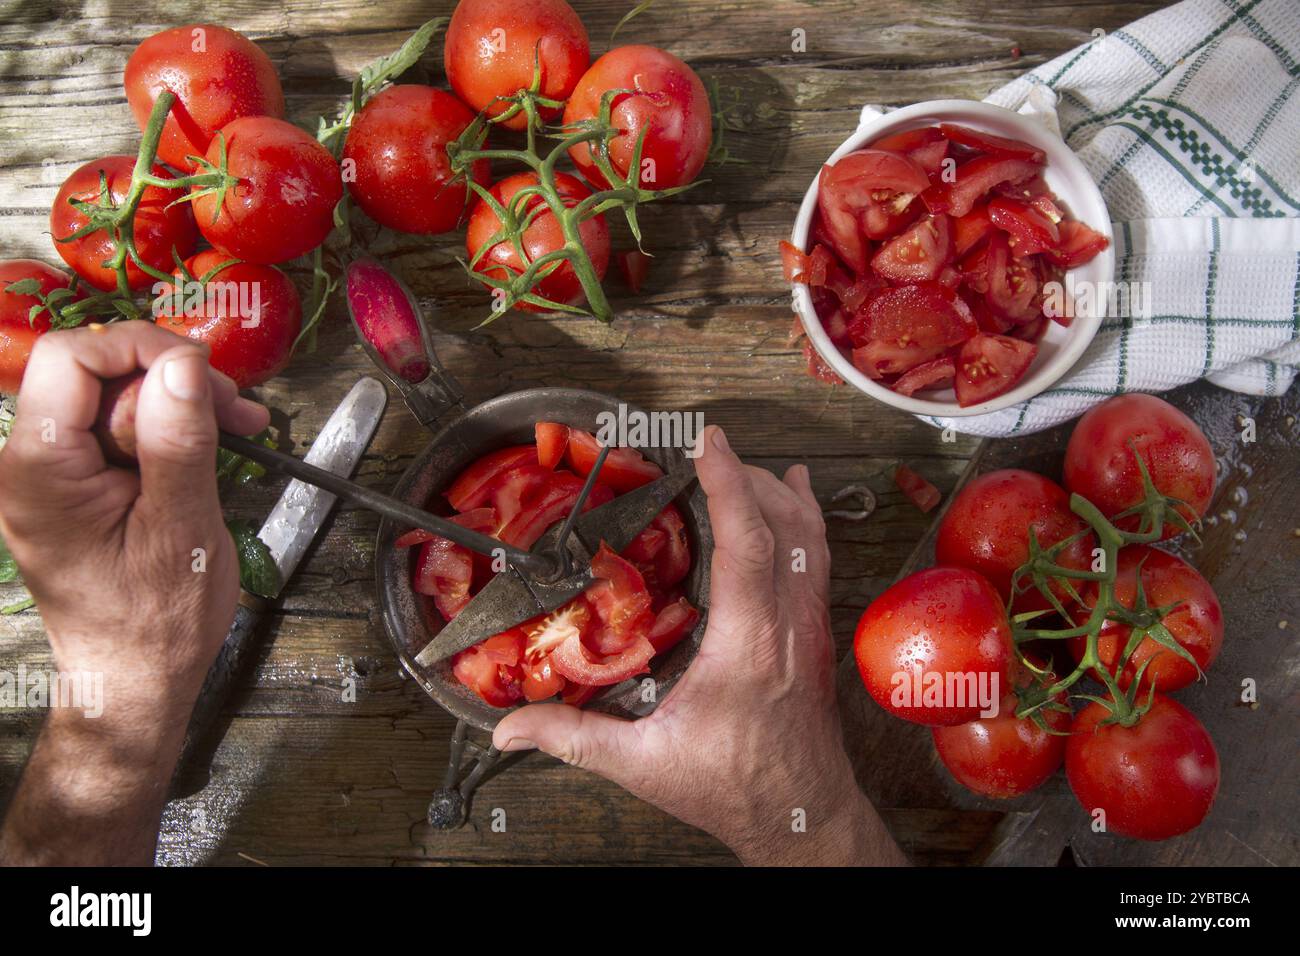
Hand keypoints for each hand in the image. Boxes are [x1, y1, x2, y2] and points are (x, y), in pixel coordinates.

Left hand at [0, 321, 267, 863]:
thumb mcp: (181, 529)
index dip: (138, 348)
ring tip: (240, 424)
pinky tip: (217, 438)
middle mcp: (30, 464)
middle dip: (170, 380)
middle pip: (95, 374)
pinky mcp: (76, 485)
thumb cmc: (157, 623)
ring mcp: (52, 475)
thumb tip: (183, 363)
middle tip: (236, 410)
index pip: (68, 359)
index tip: (202, 372)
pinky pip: (119, 430)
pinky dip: (168, 429)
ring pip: (113, 397)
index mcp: (39, 471)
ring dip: (178, 403)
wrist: (136, 682)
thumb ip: (177, 441)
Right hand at [493, 426, 905, 865]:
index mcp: (750, 647)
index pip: (748, 546)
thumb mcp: (645, 765)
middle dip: (746, 476)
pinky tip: (796, 493)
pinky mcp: (814, 633)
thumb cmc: (735, 790)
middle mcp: (789, 626)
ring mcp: (809, 627)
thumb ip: (573, 740)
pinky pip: (817, 558)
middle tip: (703, 448)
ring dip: (776, 492)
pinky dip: (804, 516)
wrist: (803, 816)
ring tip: (738, 463)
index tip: (708, 442)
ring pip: (809, 538)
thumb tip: (508, 730)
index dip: (730, 486)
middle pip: (785, 527)